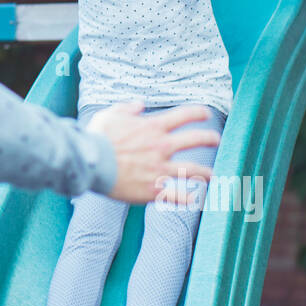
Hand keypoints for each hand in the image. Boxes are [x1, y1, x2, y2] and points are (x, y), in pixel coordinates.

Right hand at [88, 102, 220, 204]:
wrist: (89, 162)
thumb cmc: (97, 137)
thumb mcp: (109, 114)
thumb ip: (126, 108)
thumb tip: (139, 105)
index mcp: (153, 127)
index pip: (184, 115)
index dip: (199, 112)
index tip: (205, 114)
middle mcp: (161, 146)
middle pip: (196, 140)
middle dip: (209, 138)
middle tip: (216, 139)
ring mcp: (159, 169)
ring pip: (192, 170)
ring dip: (206, 172)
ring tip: (212, 175)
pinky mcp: (152, 189)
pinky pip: (176, 196)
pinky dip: (188, 199)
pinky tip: (195, 200)